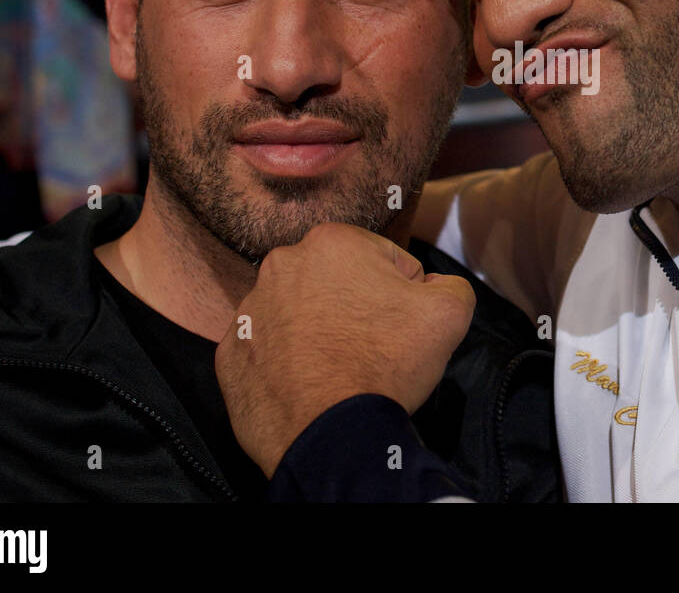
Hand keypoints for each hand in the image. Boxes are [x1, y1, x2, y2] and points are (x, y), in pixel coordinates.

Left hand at [214, 222, 475, 477]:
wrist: (329, 436)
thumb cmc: (386, 364)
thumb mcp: (449, 312)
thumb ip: (449, 283)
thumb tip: (432, 285)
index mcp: (332, 242)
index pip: (385, 261)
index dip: (402, 294)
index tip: (400, 325)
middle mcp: (280, 264)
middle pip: (338, 282)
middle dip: (356, 306)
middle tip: (372, 347)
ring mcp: (248, 310)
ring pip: (299, 312)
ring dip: (319, 331)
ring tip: (339, 368)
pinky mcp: (229, 353)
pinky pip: (268, 348)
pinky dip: (287, 362)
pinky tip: (308, 384)